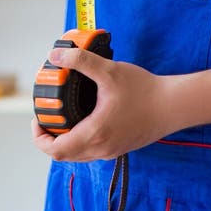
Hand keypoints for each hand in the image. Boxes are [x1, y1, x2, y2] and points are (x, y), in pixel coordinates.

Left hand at [31, 46, 175, 161]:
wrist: (173, 104)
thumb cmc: (144, 90)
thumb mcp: (109, 70)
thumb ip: (81, 61)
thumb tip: (56, 56)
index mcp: (94, 133)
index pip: (55, 150)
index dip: (39, 137)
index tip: (37, 119)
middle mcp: (100, 148)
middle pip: (64, 154)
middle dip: (50, 137)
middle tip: (48, 116)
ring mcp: (111, 150)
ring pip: (78, 154)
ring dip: (65, 140)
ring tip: (64, 116)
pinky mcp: (120, 147)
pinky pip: (91, 151)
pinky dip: (81, 139)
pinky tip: (86, 118)